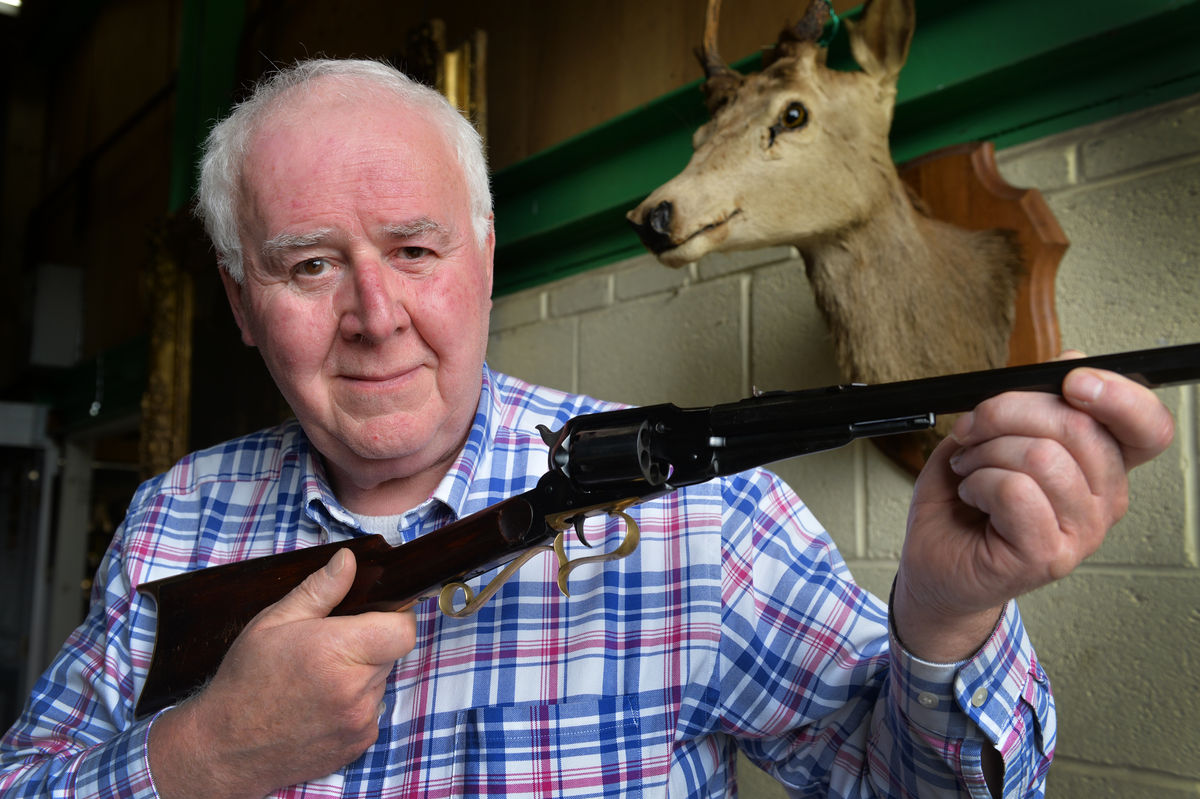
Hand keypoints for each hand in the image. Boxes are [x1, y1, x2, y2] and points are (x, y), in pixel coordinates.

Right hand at [149, 549, 416, 797]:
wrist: (224, 747)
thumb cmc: (246, 680)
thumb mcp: (274, 622)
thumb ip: (320, 589)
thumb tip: (348, 561)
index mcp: (337, 652)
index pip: (402, 630)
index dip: (394, 618)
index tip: (374, 616)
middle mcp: (354, 690)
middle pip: (390, 654)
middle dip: (369, 646)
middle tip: (330, 650)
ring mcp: (359, 722)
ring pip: (380, 683)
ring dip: (361, 677)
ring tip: (319, 681)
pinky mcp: (358, 745)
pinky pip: (371, 713)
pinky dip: (354, 706)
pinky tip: (319, 706)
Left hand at [894, 361, 1174, 661]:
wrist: (934, 561)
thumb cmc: (965, 500)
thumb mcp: (995, 434)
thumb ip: (1037, 400)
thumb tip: (1074, 359)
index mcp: (1101, 465)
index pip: (1149, 426)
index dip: (1120, 394)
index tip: (1071, 379)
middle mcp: (1104, 500)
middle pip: (1078, 425)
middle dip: (1005, 412)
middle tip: (971, 431)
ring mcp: (1082, 532)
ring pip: (1041, 455)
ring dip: (985, 452)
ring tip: (969, 469)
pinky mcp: (1048, 556)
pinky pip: (1015, 490)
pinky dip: (978, 482)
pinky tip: (972, 496)